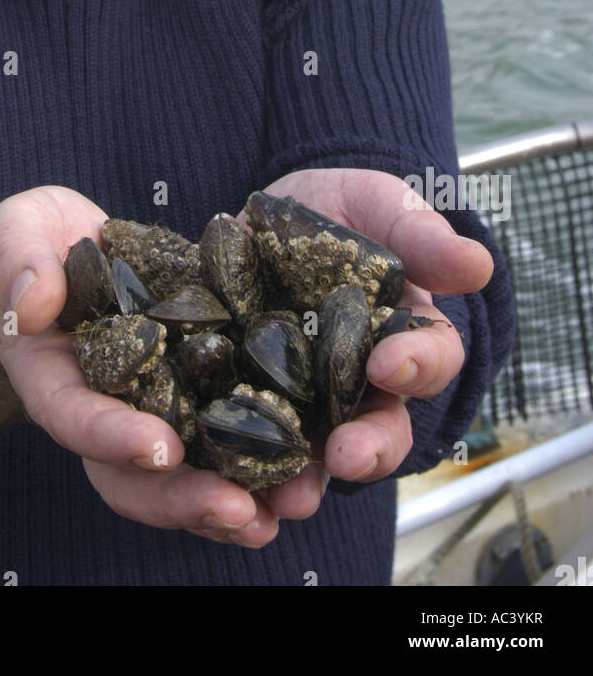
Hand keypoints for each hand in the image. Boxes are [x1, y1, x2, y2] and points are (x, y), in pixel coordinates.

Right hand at [0, 186, 305, 546]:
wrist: (65, 249)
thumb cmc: (33, 241)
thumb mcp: (17, 235)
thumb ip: (18, 263)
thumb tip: (33, 303)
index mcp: (53, 377)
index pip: (75, 416)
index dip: (112, 438)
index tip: (157, 448)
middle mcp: (102, 409)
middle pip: (132, 475)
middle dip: (182, 496)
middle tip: (236, 508)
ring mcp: (150, 408)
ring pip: (181, 476)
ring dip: (227, 502)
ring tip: (275, 515)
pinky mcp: (193, 392)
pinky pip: (220, 442)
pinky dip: (256, 468)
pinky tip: (300, 478)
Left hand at [259, 166, 493, 498]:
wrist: (270, 212)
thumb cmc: (342, 210)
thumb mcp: (379, 205)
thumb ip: (419, 233)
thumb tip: (477, 264)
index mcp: (406, 338)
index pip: (429, 361)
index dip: (418, 365)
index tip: (391, 360)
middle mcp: (361, 383)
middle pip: (380, 429)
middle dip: (369, 448)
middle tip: (348, 455)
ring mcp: (306, 398)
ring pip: (315, 453)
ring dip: (306, 479)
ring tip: (291, 494)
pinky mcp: (248, 396)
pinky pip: (246, 438)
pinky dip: (238, 461)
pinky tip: (223, 475)